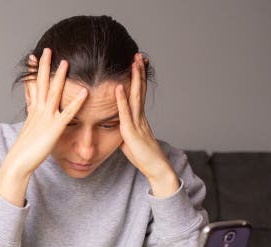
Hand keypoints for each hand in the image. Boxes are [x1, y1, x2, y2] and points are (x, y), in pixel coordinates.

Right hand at [0, 48, 87, 205]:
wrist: (17, 164)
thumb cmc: (23, 153)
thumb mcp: (28, 133)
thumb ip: (33, 123)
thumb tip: (34, 118)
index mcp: (32, 112)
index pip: (33, 87)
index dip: (34, 72)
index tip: (35, 58)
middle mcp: (38, 112)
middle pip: (41, 84)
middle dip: (44, 66)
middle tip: (47, 49)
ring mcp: (45, 119)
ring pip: (53, 93)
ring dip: (60, 77)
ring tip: (66, 62)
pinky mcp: (54, 129)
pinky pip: (67, 113)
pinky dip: (76, 102)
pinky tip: (84, 92)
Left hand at [115, 53, 178, 196]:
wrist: (156, 168)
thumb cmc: (142, 156)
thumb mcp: (129, 140)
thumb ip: (122, 129)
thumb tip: (114, 125)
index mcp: (138, 117)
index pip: (138, 93)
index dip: (138, 78)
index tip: (137, 63)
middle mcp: (140, 116)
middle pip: (139, 89)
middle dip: (139, 72)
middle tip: (138, 55)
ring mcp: (137, 122)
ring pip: (135, 96)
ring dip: (134, 78)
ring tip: (134, 62)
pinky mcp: (131, 132)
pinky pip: (125, 113)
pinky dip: (121, 99)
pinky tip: (119, 87)